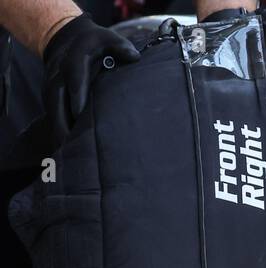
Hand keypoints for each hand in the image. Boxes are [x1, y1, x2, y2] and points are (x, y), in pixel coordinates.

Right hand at [42, 13, 139, 144]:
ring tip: (69, 153)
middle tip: (72, 144)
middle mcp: (59, 76)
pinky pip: (53, 116)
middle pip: (56, 100)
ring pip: (52, 111)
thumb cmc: (95, 44)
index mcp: (74, 61)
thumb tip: (135, 57)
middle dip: (63, 122)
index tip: (80, 114)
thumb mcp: (108, 38)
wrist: (66, 41)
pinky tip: (68, 149)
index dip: (76, 95)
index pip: (74, 78)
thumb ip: (121, 46)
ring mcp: (53, 88)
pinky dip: (59, 131)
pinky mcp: (51, 98)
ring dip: (59, 131)